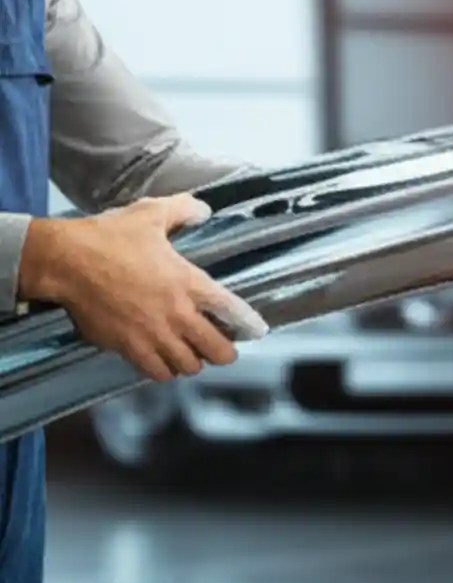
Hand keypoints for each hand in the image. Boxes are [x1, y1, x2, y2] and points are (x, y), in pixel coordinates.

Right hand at [18, 194, 268, 381]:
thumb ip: (183, 210)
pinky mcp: (127, 347)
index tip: (257, 331)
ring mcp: (153, 334)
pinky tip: (163, 362)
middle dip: (224, 352)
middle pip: (217, 350)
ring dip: (193, 362)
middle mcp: (177, 314)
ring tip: (191, 355)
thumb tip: (203, 210)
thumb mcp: (151, 214)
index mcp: (189, 282)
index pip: (232, 311)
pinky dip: (163, 371)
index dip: (249, 324)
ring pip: (188, 366)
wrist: (66, 261)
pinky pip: (156, 372)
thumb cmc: (108, 236)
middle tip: (223, 349)